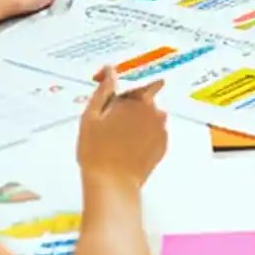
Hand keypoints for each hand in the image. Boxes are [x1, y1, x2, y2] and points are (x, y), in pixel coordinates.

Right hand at [78, 67, 168, 190]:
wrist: (112, 184)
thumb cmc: (96, 151)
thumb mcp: (91, 116)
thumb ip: (104, 90)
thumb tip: (111, 71)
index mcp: (136, 100)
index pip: (138, 77)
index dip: (125, 79)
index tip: (110, 83)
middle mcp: (153, 111)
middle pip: (144, 96)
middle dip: (130, 102)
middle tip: (110, 117)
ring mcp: (160, 129)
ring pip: (150, 114)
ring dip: (138, 117)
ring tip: (118, 133)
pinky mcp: (162, 145)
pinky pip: (154, 131)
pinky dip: (144, 133)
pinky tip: (127, 144)